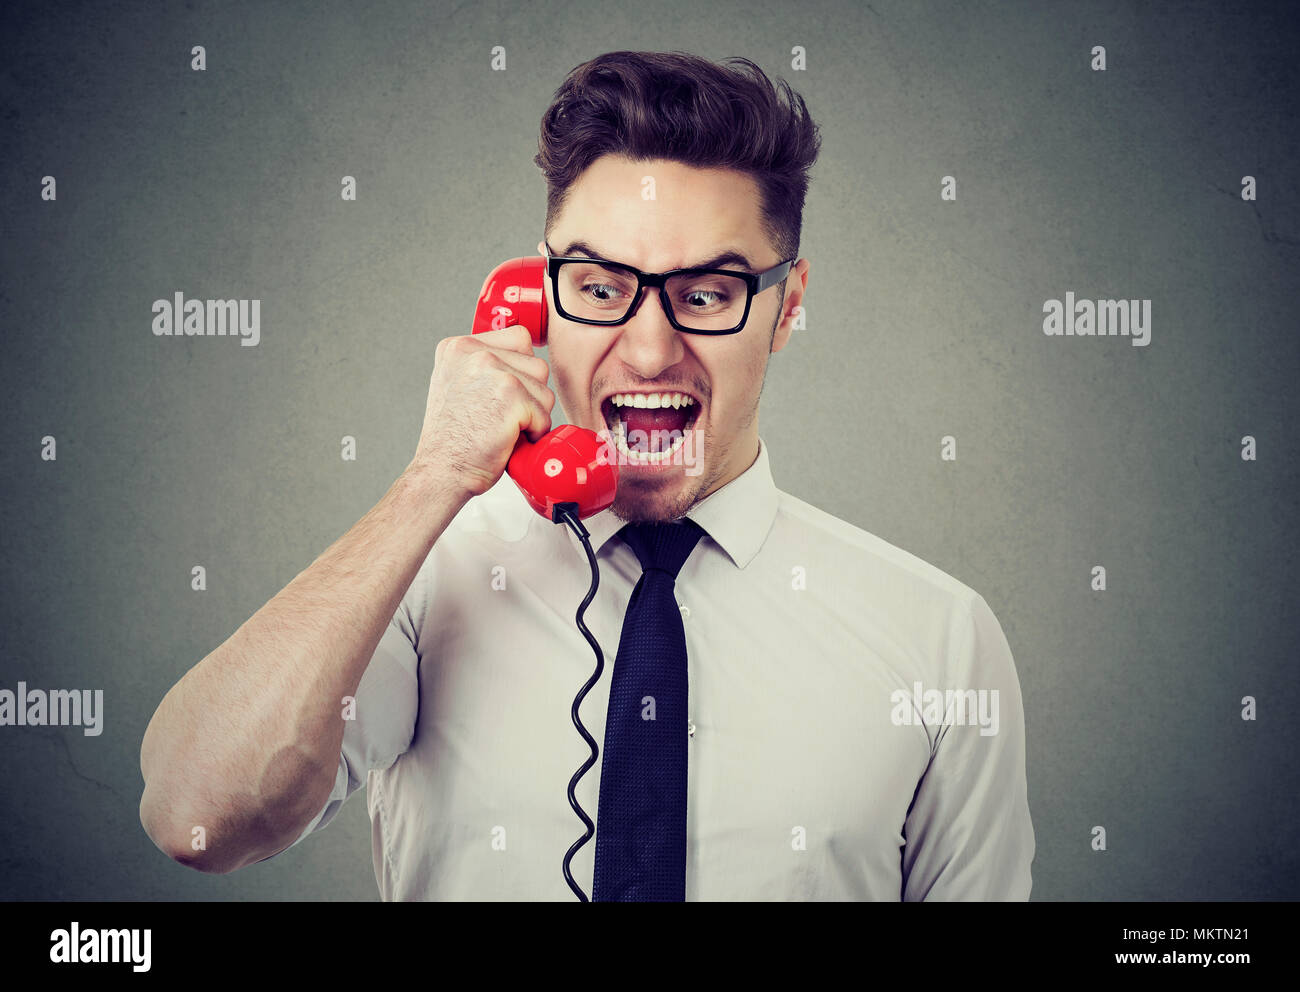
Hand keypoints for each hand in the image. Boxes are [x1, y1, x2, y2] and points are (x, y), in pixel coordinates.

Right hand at [407, 324, 555, 498]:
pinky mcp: (512, 396)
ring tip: (503, 428)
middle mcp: (475, 352)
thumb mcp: (455, 385)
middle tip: (500, 417)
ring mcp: (495, 371)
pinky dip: (534, 433)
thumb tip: (524, 356)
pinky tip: (508, 440)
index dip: (520, 371)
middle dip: (529, 395)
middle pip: (536, 364)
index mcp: (459, 347)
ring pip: (544, 388)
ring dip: (533, 414)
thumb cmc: (452, 440)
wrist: (442, 471)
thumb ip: (481, 365)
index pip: (518, 339)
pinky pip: (545, 414)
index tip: (503, 395)